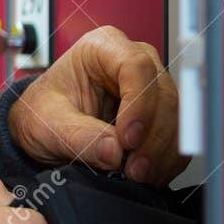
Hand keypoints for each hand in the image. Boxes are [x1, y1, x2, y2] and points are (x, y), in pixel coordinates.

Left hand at [8, 25, 187, 185]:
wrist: (47, 127)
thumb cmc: (45, 111)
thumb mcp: (49, 123)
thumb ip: (79, 136)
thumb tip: (113, 152)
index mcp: (101, 48)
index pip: (136, 66)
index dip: (138, 103)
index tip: (127, 139)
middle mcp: (134, 62)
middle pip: (163, 93)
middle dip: (153, 136)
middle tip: (135, 168)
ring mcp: (153, 87)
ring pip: (177, 117)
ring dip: (162, 152)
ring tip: (139, 175)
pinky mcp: (162, 114)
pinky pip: (178, 136)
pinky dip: (167, 159)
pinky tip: (149, 174)